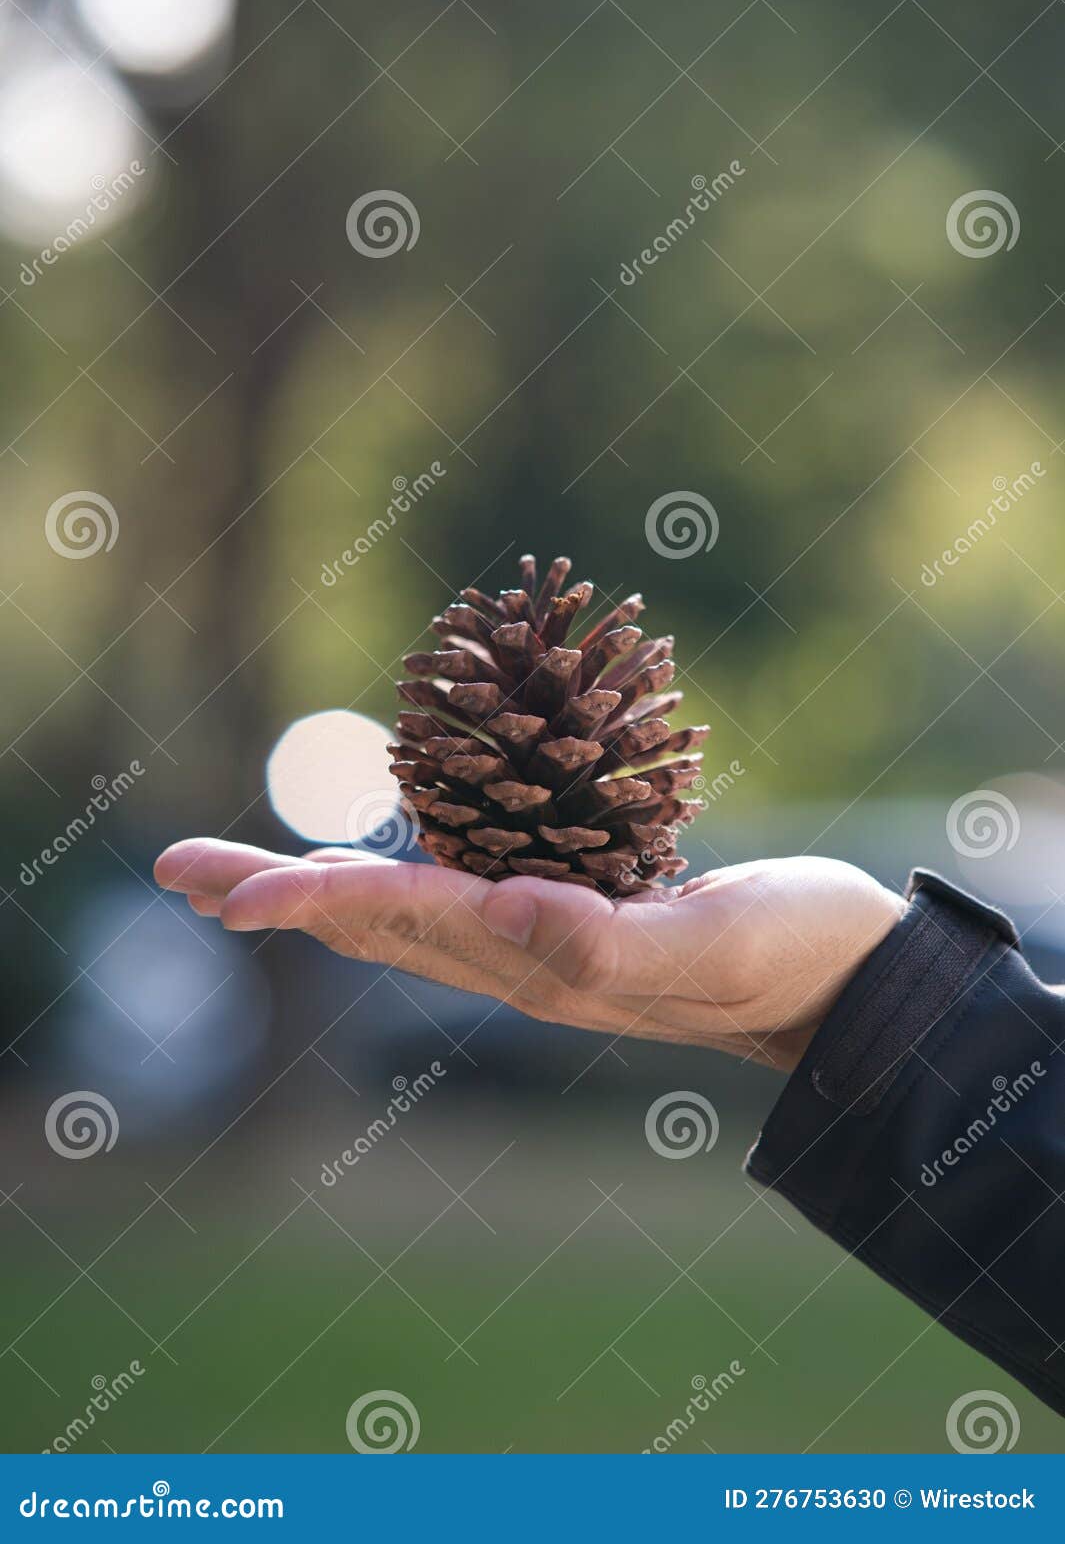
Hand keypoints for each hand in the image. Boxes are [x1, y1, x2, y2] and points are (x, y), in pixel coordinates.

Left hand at [154, 841, 903, 1070]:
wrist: (837, 979)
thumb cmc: (787, 955)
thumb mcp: (709, 947)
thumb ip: (608, 940)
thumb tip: (501, 910)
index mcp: (541, 965)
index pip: (404, 922)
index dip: (316, 897)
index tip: (237, 892)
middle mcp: (518, 957)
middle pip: (370, 922)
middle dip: (274, 895)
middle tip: (176, 870)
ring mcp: (535, 939)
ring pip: (399, 909)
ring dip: (312, 886)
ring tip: (237, 875)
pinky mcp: (562, 908)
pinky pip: (450, 890)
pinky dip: (383, 875)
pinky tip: (361, 861)